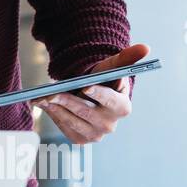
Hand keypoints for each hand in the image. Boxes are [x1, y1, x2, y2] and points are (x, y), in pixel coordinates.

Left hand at [35, 43, 150, 144]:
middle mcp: (110, 125)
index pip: (111, 101)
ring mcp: (95, 135)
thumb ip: (126, 58)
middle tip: (51, 92)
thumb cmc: (102, 80)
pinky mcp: (80, 139)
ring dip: (55, 108)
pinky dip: (53, 115)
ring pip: (72, 121)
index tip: (86, 86)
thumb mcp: (111, 68)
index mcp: (122, 107)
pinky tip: (42, 104)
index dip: (99, 94)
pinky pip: (64, 127)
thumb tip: (145, 47)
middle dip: (67, 101)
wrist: (89, 97)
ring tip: (41, 97)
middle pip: (86, 112)